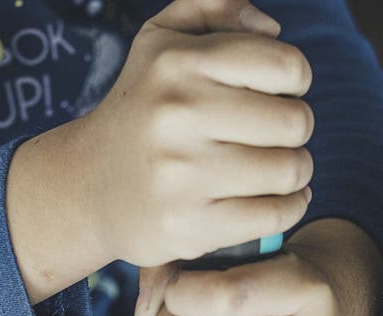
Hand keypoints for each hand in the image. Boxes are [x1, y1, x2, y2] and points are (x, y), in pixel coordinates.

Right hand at [88, 0, 313, 267]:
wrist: (88, 189)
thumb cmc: (142, 112)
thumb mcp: (161, 42)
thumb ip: (213, 7)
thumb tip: (273, 26)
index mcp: (179, 63)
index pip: (285, 66)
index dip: (294, 81)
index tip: (274, 96)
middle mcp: (179, 115)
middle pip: (295, 122)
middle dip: (295, 131)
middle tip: (273, 140)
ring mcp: (183, 176)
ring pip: (289, 170)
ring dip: (295, 172)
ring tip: (274, 170)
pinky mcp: (190, 226)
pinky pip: (275, 215)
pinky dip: (290, 209)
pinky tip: (277, 201)